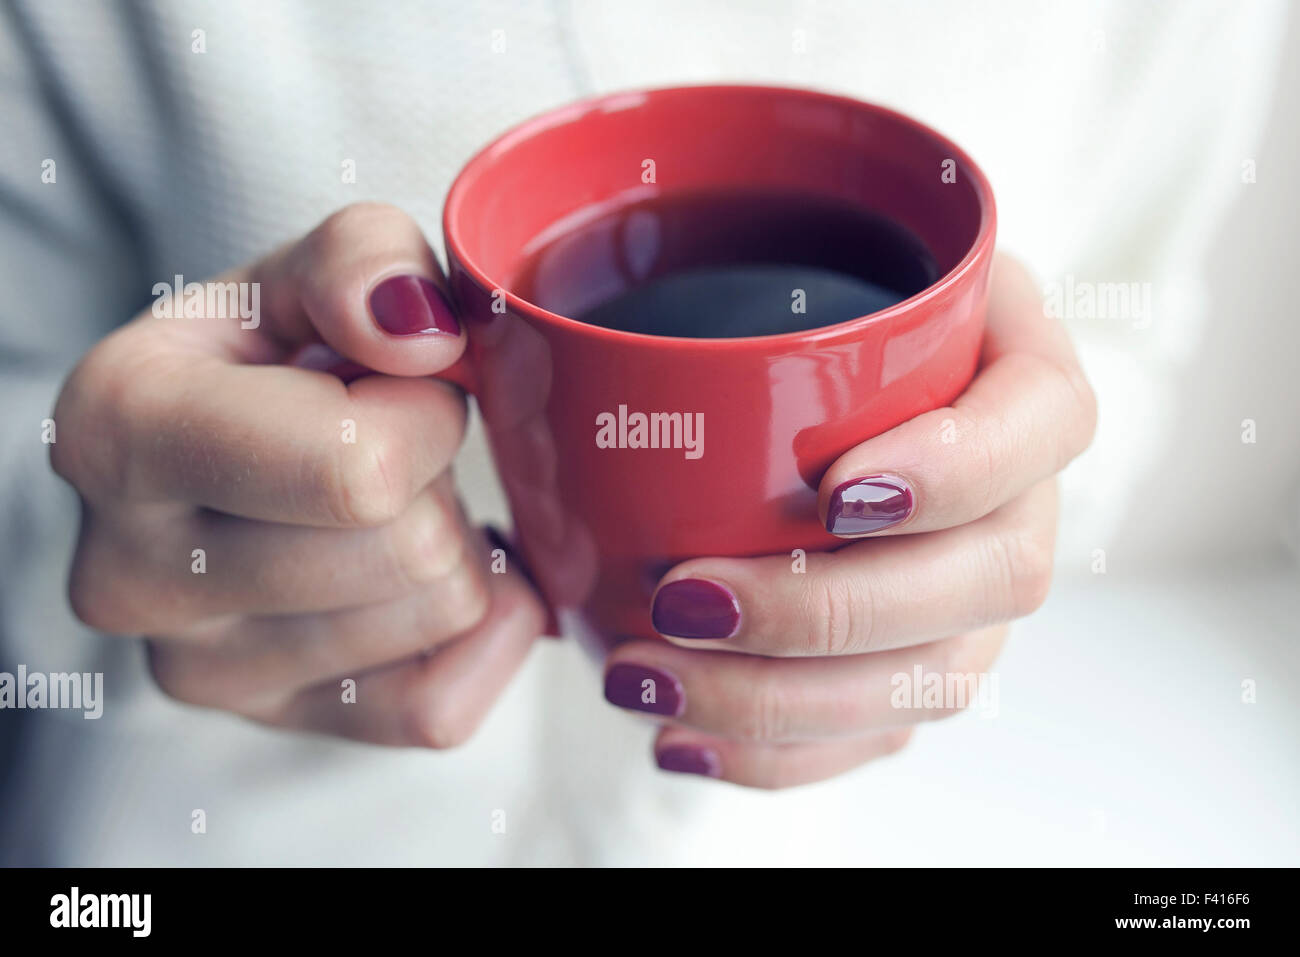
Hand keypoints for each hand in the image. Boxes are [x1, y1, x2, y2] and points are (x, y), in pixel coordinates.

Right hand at [51, 202, 543, 746]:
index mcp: (124, 431)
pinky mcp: (269, 721)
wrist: (226, 449)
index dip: (426, 416)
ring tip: (384, 504)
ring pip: (439, 616)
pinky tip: (428, 574)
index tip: (392, 387)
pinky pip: (441, 706)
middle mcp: (133, 573)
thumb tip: (422, 335)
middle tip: (388, 448)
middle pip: (411, 550)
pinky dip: (478, 633)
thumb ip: (364, 259)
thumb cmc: (268, 354)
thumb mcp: (302, 270)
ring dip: (451, 544)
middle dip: (438, 480)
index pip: (358, 471)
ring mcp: (198, 666)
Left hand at [604, 253, 1095, 786]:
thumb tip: (456, 325)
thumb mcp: (759, 235)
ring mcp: (977, 580)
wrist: (797, 374)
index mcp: (1006, 359)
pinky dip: (783, 752)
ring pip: (934, 675)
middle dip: (831, 609)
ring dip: (788, 700)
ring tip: (652, 683)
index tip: (834, 489)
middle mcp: (1016, 483)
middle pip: (993, 573)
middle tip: (685, 597)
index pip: (1046, 415)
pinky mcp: (925, 655)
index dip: (962, 466)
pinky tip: (686, 742)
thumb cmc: (780, 299)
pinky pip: (884, 730)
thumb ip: (678, 241)